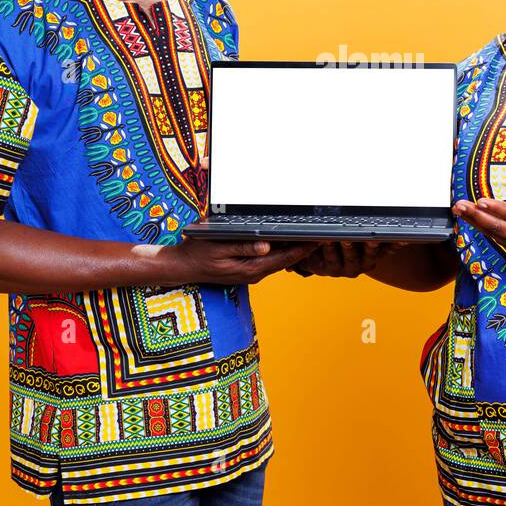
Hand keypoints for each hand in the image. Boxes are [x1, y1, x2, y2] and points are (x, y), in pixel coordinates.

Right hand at [144, 237, 318, 286]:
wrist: (181, 266)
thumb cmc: (197, 253)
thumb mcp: (218, 246)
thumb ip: (243, 246)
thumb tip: (266, 246)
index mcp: (250, 269)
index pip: (285, 258)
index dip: (304, 248)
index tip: (320, 238)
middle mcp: (254, 273)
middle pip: (287, 260)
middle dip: (306, 247)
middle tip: (324, 233)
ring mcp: (251, 271)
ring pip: (280, 260)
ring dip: (296, 248)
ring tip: (313, 234)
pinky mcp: (247, 267)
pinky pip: (271, 259)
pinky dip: (283, 250)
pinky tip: (289, 240)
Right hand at [293, 241, 409, 277]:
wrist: (337, 261)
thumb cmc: (319, 253)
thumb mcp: (307, 252)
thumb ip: (299, 248)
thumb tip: (279, 239)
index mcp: (333, 268)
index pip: (330, 259)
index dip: (329, 250)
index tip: (326, 240)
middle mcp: (350, 268)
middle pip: (350, 257)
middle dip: (349, 246)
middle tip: (348, 236)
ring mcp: (365, 263)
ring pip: (369, 256)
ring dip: (372, 248)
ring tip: (373, 239)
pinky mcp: (378, 257)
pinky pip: (388, 251)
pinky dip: (395, 245)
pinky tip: (402, 239)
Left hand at [452, 179, 505, 269]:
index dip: (496, 209)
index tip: (481, 201)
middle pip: (497, 227)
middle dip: (476, 216)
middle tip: (461, 205)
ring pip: (493, 234)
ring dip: (475, 222)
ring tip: (460, 210)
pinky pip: (497, 239)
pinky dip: (483, 229)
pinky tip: (471, 220)